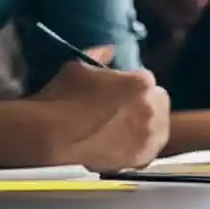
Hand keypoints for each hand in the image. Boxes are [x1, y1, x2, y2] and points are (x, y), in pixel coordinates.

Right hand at [28, 60, 170, 171]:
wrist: (51, 137)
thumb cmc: (63, 99)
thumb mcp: (79, 68)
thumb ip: (100, 57)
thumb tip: (110, 50)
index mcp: (141, 82)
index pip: (146, 80)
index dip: (132, 87)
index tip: (119, 93)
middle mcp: (152, 107)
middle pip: (157, 102)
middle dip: (144, 103)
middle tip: (122, 111)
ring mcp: (150, 135)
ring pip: (158, 127)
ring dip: (146, 125)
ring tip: (123, 131)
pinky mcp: (143, 158)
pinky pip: (150, 150)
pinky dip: (140, 148)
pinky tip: (124, 147)